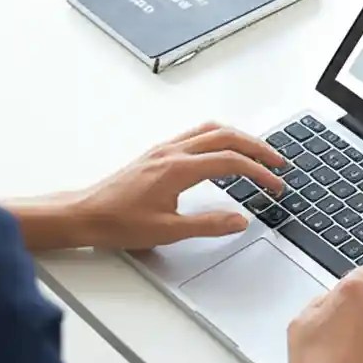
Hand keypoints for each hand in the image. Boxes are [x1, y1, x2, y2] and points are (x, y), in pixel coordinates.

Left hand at [17, 122, 287, 250]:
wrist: (84, 214)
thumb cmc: (117, 222)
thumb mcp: (167, 232)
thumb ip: (208, 225)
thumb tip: (239, 220)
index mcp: (178, 169)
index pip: (230, 162)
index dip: (259, 172)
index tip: (275, 183)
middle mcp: (172, 152)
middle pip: (226, 136)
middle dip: (257, 147)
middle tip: (278, 162)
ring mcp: (164, 149)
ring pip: (210, 130)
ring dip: (239, 137)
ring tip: (257, 152)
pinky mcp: (158, 153)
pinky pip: (196, 134)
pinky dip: (219, 137)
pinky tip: (223, 151)